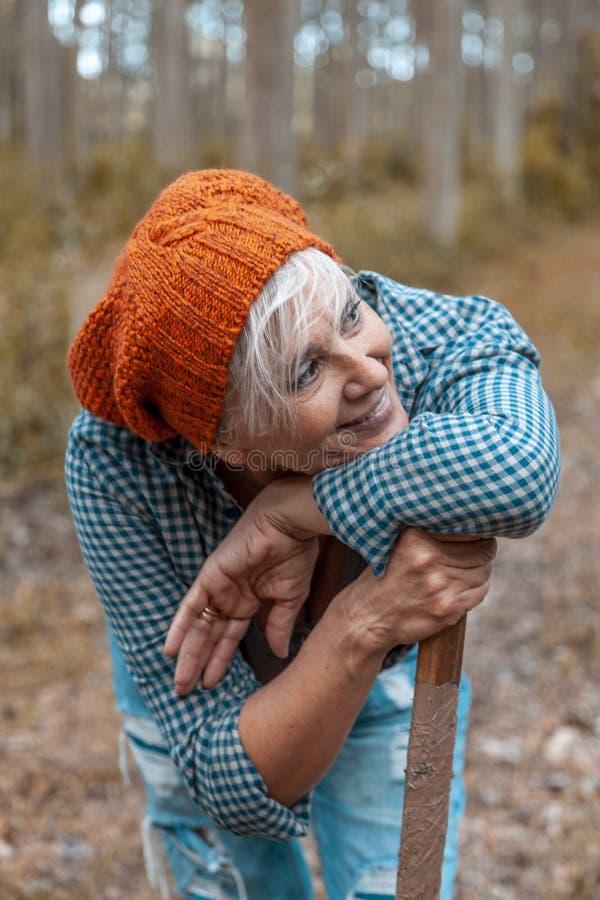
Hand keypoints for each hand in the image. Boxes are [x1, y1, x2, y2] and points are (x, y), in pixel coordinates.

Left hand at [163, 478, 327, 692]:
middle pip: (208, 636)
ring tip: (179, 682)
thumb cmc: (295, 554)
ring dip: (187, 654)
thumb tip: (279, 654)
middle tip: (184, 692)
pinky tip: (169, 649)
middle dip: (197, 664)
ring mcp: (218, 586)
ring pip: (198, 626)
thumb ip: (280, 625)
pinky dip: (179, 626)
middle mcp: (230, 596)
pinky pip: (190, 606)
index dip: (219, 660)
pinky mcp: (210, 576)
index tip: (210, 686)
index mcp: (249, 601)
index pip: (228, 637)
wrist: (291, 525)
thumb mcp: (291, 598)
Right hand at [334, 528, 496, 653]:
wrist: (369, 616)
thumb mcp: (399, 542)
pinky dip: (475, 590)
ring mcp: (440, 586)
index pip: (468, 529)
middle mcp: (429, 559)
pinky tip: (460, 588)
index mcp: (416, 538)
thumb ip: (429, 529)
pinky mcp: (448, 609)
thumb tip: (470, 518)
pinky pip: (479, 593)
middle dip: (483, 552)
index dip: (477, 531)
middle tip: (477, 553)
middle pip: (483, 551)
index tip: (477, 534)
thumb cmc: (387, 575)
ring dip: (479, 572)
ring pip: (483, 572)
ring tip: (464, 571)